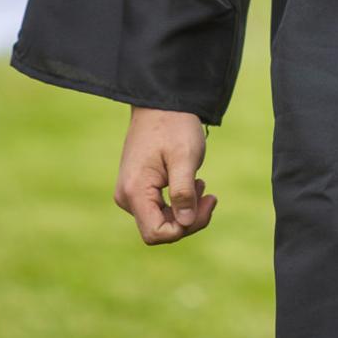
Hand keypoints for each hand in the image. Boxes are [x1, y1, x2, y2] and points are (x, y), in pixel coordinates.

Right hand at [114, 107, 216, 243]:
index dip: (185, 227)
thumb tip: (186, 223)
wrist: (161, 104)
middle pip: (159, 229)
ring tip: (200, 183)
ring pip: (160, 221)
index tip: (207, 201)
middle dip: (189, 219)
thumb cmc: (174, 126)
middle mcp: (127, 197)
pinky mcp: (138, 189)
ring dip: (185, 210)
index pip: (156, 233)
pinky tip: (193, 184)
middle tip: (210, 195)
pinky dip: (179, 203)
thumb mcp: (185, 157)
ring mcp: (131, 194)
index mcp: (135, 190)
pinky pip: (159, 209)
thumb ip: (183, 192)